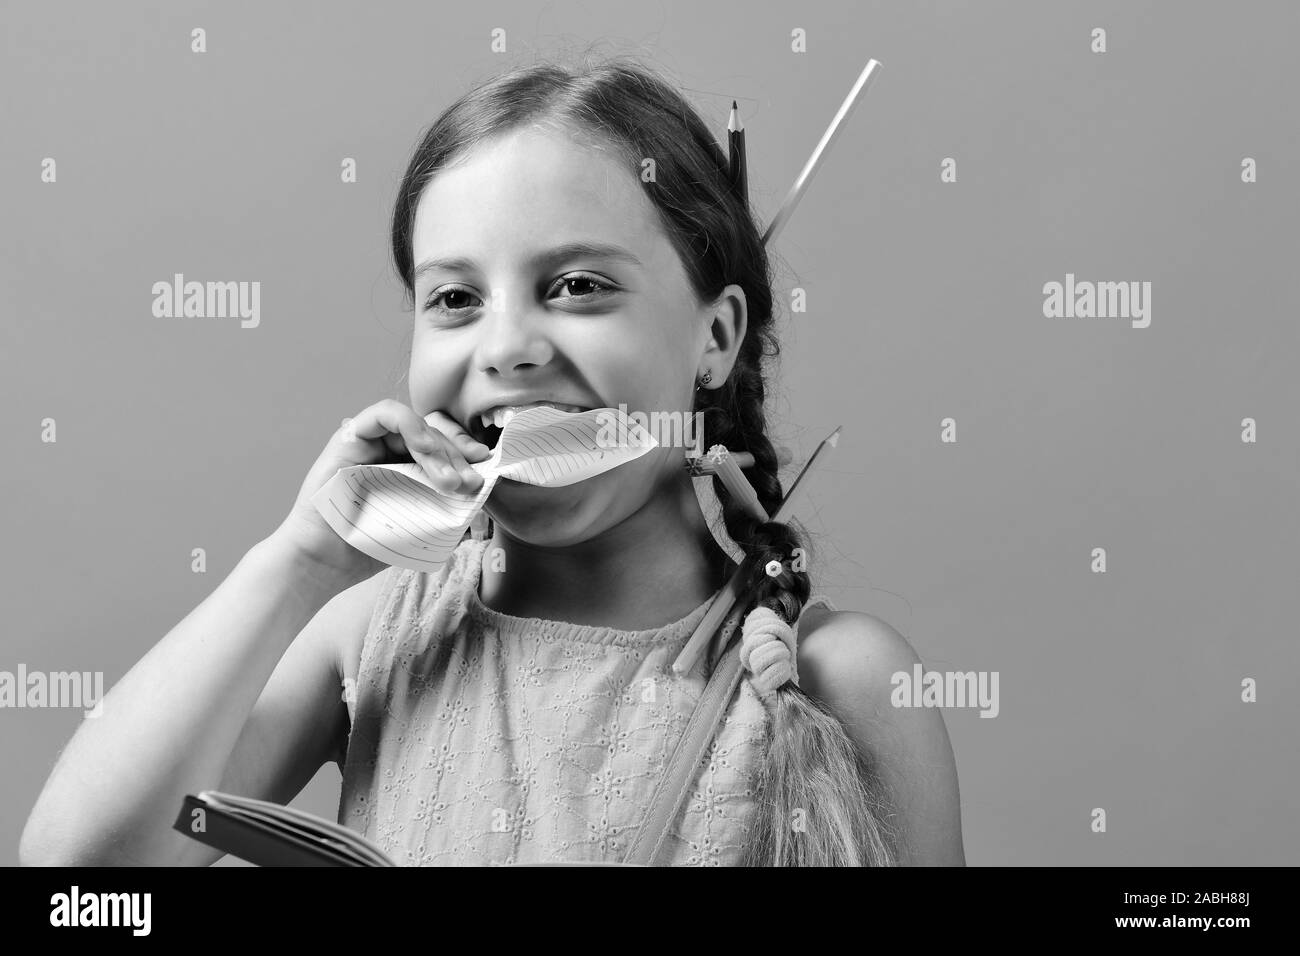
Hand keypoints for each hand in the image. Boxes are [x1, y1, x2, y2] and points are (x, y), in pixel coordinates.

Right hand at [270, 400, 491, 586]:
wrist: (324, 562)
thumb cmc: (368, 547)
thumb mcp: (422, 524)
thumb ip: (448, 505)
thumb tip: (482, 490)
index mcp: (408, 466)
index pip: (444, 443)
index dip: (465, 450)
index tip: (484, 466)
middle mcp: (389, 449)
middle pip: (433, 432)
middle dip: (457, 455)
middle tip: (468, 483)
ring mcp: (370, 441)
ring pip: (415, 423)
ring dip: (438, 447)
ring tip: (449, 479)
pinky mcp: (349, 437)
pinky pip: (385, 414)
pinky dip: (410, 425)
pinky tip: (425, 449)